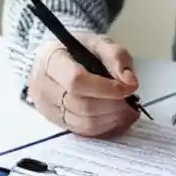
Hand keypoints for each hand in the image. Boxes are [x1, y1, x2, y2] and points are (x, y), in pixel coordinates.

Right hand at [26, 34, 140, 137]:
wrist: (57, 61)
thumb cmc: (78, 51)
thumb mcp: (99, 43)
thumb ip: (116, 57)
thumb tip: (130, 82)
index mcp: (51, 60)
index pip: (76, 81)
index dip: (106, 88)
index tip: (128, 88)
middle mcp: (43, 86)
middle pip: (81, 105)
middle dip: (112, 105)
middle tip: (132, 100)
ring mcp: (47, 108)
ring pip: (83, 122)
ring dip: (111, 118)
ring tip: (128, 109)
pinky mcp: (56, 122)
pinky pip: (84, 132)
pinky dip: (105, 127)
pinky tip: (117, 117)